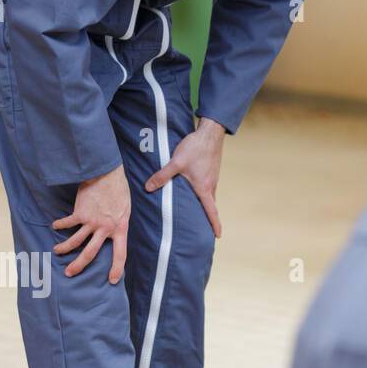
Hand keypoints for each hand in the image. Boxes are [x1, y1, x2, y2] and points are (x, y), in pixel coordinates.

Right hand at [53, 165, 130, 282]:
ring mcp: (92, 222)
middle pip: (90, 253)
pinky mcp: (80, 213)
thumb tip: (111, 233)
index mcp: (120, 228)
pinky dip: (60, 225)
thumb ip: (117, 223)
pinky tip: (56, 226)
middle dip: (79, 265)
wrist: (107, 175)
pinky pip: (67, 224)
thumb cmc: (119, 191)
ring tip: (57, 251)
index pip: (121, 253)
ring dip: (64, 248)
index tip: (112, 280)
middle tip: (69, 273)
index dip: (117, 268)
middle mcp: (106, 228)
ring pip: (75, 242)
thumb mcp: (125, 209)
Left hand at [145, 116, 223, 237]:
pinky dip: (203, 193)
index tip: (218, 235)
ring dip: (205, 205)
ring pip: (209, 195)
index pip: (211, 211)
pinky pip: (208, 186)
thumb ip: (162, 176)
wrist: (210, 132)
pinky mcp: (211, 171)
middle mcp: (211, 185)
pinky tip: (194, 189)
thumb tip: (148, 188)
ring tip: (196, 212)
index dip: (215, 224)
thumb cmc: (196, 147)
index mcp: (204, 187)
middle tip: (203, 228)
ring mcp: (213, 177)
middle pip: (211, 205)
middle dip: (208, 217)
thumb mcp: (176, 162)